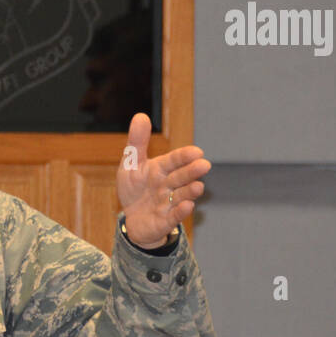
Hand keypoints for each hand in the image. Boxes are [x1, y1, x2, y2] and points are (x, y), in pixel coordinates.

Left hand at [116, 113, 209, 247]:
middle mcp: (168, 185)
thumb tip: (141, 115)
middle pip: (180, 177)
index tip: (196, 152)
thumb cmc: (135, 188)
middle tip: (204, 165)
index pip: (174, 160)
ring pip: (181, 196)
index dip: (184, 156)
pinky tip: (187, 206)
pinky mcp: (165, 220)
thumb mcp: (131, 164)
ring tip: (198, 186)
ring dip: (190, 191)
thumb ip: (137, 142)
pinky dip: (180, 212)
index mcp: (161, 169)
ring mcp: (168, 203)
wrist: (132, 218)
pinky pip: (173, 216)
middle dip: (191, 172)